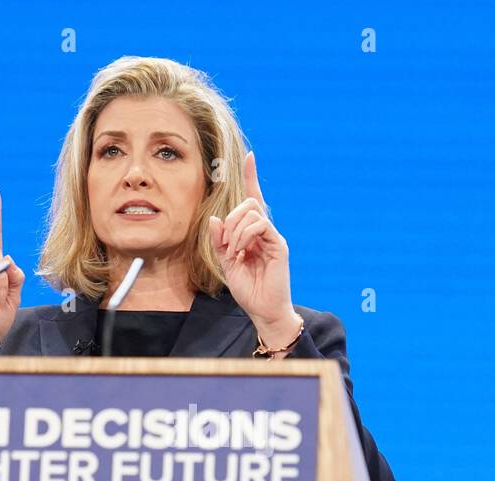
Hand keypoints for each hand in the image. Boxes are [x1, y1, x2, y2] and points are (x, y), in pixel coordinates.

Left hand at [208, 152, 296, 335]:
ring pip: (253, 212)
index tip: (250, 156)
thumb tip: (215, 219)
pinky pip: (260, 225)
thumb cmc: (247, 289)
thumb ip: (219, 240)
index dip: (251, 177)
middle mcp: (265, 231)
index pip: (253, 200)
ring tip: (234, 251)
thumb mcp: (226, 262)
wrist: (263, 309)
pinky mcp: (279, 245)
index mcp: (252, 233)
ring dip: (235, 230)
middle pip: (248, 203)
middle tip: (226, 245)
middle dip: (231, 219)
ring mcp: (273, 237)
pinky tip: (241, 250)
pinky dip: (245, 234)